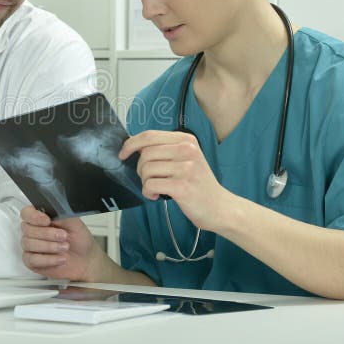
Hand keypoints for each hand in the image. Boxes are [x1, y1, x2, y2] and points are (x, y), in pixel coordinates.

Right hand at [20, 206, 107, 280]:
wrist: (85, 260)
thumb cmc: (79, 240)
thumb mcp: (75, 223)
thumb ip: (61, 213)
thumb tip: (52, 208)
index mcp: (42, 217)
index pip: (27, 213)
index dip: (34, 217)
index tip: (47, 221)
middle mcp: (34, 230)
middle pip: (27, 229)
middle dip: (47, 234)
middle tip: (63, 236)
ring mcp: (31, 246)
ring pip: (28, 244)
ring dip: (49, 246)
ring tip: (64, 248)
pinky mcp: (32, 261)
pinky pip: (31, 259)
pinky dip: (48, 259)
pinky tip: (59, 258)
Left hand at [119, 130, 233, 232]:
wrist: (220, 207)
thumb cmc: (199, 184)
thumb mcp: (187, 159)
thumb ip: (166, 150)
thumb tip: (135, 147)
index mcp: (186, 140)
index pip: (149, 135)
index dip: (131, 144)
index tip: (124, 153)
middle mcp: (187, 150)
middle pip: (145, 153)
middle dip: (141, 169)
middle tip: (150, 179)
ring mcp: (185, 168)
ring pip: (146, 169)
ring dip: (145, 182)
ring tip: (157, 188)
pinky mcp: (182, 186)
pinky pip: (150, 185)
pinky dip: (148, 192)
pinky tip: (158, 195)